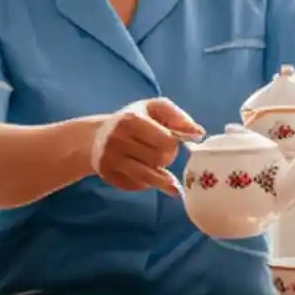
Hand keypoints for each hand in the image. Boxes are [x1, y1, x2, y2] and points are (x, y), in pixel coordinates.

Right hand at [90, 97, 204, 194]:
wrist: (95, 137)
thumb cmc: (133, 119)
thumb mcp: (154, 108)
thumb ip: (178, 117)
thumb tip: (199, 134)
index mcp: (130, 120)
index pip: (165, 140)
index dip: (173, 142)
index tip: (172, 140)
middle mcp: (117, 140)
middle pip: (158, 159)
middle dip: (167, 157)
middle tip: (163, 153)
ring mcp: (110, 160)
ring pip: (147, 177)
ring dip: (162, 178)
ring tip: (172, 183)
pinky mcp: (108, 177)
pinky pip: (136, 185)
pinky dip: (146, 184)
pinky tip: (146, 176)